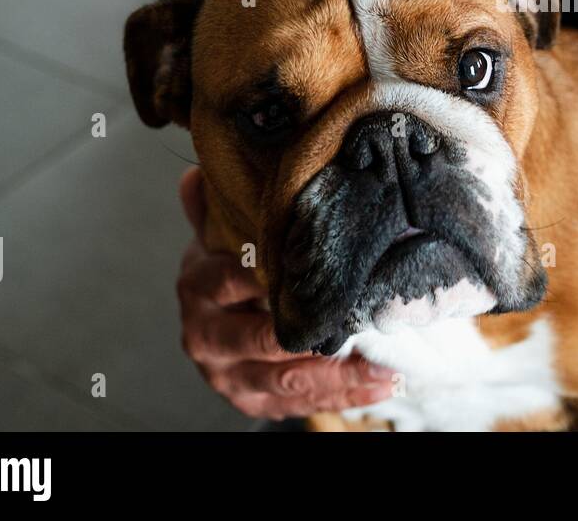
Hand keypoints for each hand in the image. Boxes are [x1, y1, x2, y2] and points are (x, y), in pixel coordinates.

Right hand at [176, 167, 394, 419]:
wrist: (212, 325)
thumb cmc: (227, 273)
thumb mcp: (217, 238)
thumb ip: (213, 211)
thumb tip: (194, 174)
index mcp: (199, 288)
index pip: (231, 280)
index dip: (268, 276)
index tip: (313, 271)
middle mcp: (207, 337)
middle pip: (263, 340)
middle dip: (314, 337)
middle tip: (362, 324)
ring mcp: (230, 375)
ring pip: (287, 380)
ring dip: (339, 376)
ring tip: (383, 365)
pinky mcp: (253, 402)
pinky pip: (302, 404)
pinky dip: (344, 396)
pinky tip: (381, 384)